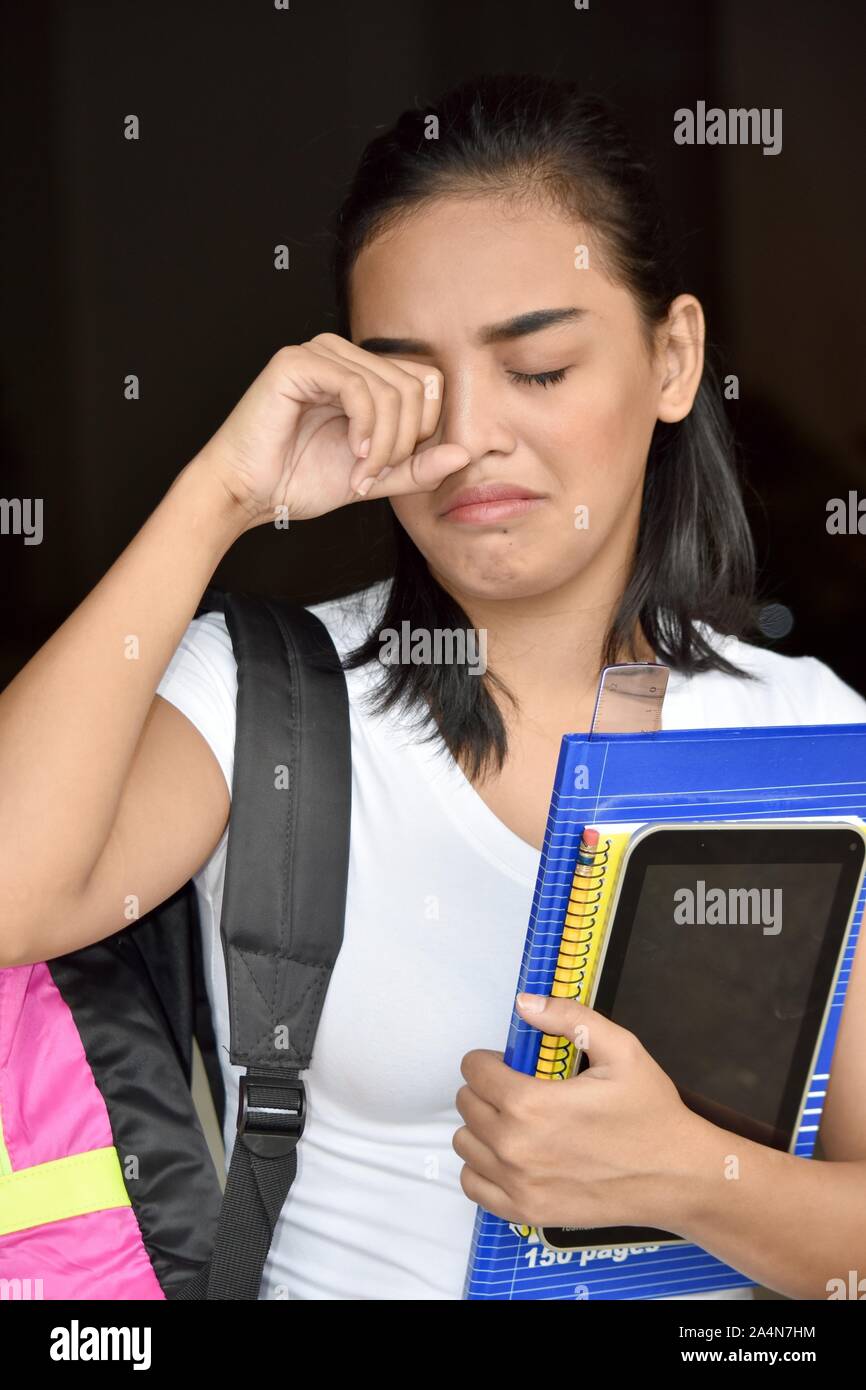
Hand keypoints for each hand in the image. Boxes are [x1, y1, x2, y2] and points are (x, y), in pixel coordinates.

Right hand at [190, 333, 470, 528]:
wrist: (248, 493)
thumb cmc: (298, 479)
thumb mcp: (374, 476)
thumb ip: (417, 466)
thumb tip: (465, 454)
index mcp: (362, 373)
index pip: (424, 382)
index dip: (423, 429)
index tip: (392, 469)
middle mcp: (343, 355)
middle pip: (413, 385)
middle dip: (403, 442)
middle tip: (375, 476)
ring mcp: (320, 354)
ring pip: (390, 389)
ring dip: (384, 443)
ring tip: (361, 473)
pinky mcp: (298, 362)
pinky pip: (359, 388)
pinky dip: (366, 429)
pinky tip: (352, 454)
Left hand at [453, 993, 705, 1231]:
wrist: (677, 1177)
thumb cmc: (651, 1115)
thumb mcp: (620, 1049)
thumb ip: (568, 1018)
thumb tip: (525, 1003)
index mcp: (532, 1104)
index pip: (474, 1071)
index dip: (489, 1059)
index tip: (508, 1063)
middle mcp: (516, 1146)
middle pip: (467, 1104)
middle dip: (486, 1088)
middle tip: (516, 1088)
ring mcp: (518, 1184)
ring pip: (465, 1143)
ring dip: (482, 1126)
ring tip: (514, 1120)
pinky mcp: (526, 1211)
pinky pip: (473, 1185)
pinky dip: (482, 1167)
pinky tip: (508, 1155)